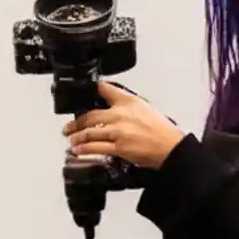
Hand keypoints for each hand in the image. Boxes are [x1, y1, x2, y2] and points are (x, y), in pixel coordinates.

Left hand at [62, 82, 186, 169]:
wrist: (170, 146)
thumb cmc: (161, 129)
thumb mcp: (144, 107)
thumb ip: (127, 105)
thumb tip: (112, 108)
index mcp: (128, 101)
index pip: (104, 89)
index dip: (91, 89)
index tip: (81, 91)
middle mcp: (120, 114)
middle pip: (90, 115)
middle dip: (76, 122)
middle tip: (68, 126)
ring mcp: (118, 132)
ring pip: (90, 132)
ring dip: (77, 137)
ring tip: (72, 139)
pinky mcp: (118, 147)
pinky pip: (96, 147)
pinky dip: (84, 149)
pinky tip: (78, 150)